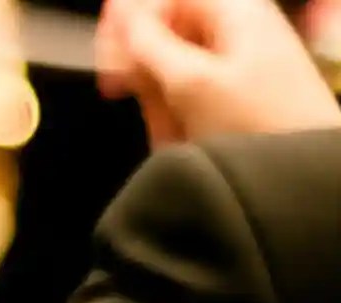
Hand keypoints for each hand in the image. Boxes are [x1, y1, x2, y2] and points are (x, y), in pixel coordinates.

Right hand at [96, 0, 340, 146]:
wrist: (301, 176)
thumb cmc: (259, 125)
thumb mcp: (190, 81)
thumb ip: (146, 43)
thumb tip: (118, 15)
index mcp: (233, 10)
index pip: (164, 0)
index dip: (129, 24)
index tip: (108, 55)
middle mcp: (239, 30)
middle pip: (167, 35)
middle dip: (147, 72)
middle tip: (131, 98)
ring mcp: (242, 63)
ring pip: (177, 70)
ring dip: (162, 103)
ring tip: (173, 132)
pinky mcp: (242, 94)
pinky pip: (193, 96)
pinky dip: (181, 117)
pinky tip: (184, 139)